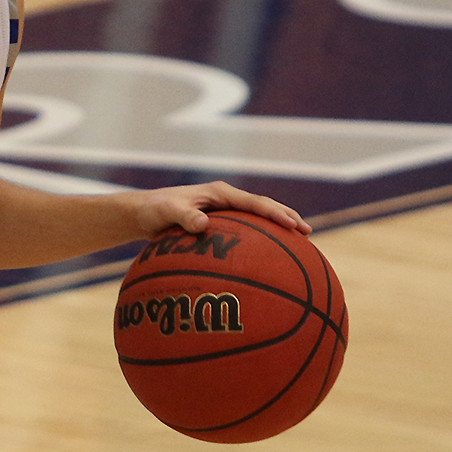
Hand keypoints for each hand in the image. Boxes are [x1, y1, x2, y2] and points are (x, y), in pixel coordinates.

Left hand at [132, 180, 309, 237]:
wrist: (144, 213)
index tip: (292, 225)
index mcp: (220, 193)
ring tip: (300, 242)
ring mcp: (225, 211)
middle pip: (264, 207)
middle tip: (307, 233)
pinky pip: (247, 231)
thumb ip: (184, 217)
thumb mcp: (167, 213)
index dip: (275, 213)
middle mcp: (226, 200)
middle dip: (287, 217)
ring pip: (258, 218)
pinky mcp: (221, 223)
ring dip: (279, 227)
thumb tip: (203, 225)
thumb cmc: (154, 211)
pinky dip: (261, 240)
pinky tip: (269, 258)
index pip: (255, 203)